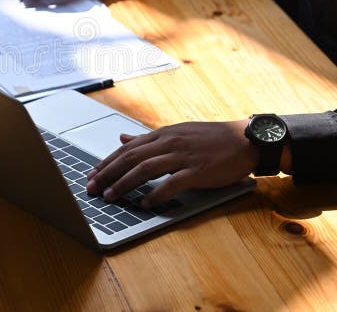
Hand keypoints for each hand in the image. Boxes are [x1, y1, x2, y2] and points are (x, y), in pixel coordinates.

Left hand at [86, 119, 256, 207]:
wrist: (245, 139)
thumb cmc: (211, 139)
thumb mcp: (176, 133)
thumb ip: (148, 138)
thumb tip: (123, 138)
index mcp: (163, 134)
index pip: (127, 148)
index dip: (107, 162)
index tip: (91, 174)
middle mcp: (169, 143)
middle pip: (131, 158)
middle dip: (108, 173)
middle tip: (92, 188)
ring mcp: (184, 156)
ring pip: (146, 169)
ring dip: (125, 183)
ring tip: (111, 196)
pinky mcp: (198, 170)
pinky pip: (173, 183)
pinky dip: (157, 194)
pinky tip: (145, 203)